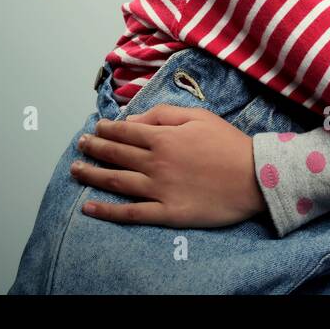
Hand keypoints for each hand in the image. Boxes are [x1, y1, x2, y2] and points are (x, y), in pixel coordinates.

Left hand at [70, 105, 265, 227]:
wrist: (254, 177)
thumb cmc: (228, 144)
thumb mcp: (198, 117)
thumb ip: (163, 115)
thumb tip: (133, 120)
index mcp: (163, 138)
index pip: (126, 132)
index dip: (107, 130)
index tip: (95, 129)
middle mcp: (156, 163)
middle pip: (116, 155)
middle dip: (94, 149)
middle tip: (80, 146)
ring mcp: (159, 190)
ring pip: (116, 181)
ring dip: (92, 175)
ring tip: (75, 170)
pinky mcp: (167, 213)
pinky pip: (131, 213)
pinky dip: (108, 211)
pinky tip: (90, 207)